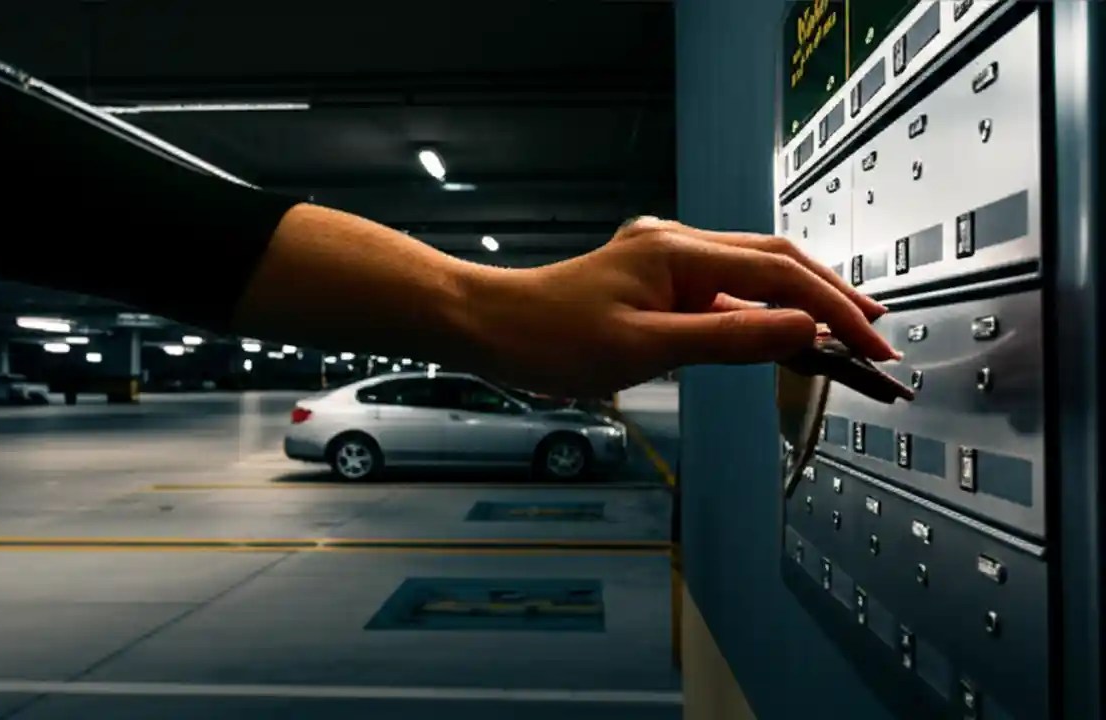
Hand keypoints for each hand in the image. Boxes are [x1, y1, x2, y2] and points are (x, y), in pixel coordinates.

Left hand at [463, 217, 895, 396]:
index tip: (872, 342)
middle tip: (878, 333)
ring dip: (800, 303)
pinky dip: (758, 314)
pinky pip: (722, 293)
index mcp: (678, 253)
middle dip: (831, 295)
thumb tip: (801, 331)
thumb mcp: (642, 350)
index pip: (779, 275)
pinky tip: (782, 335)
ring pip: (753, 275)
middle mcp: (676, 245)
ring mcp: (665, 261)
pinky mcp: (655, 281)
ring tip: (847, 335)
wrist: (488, 325)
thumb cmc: (547, 338)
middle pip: (776, 261)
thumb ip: (728, 340)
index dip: (832, 309)